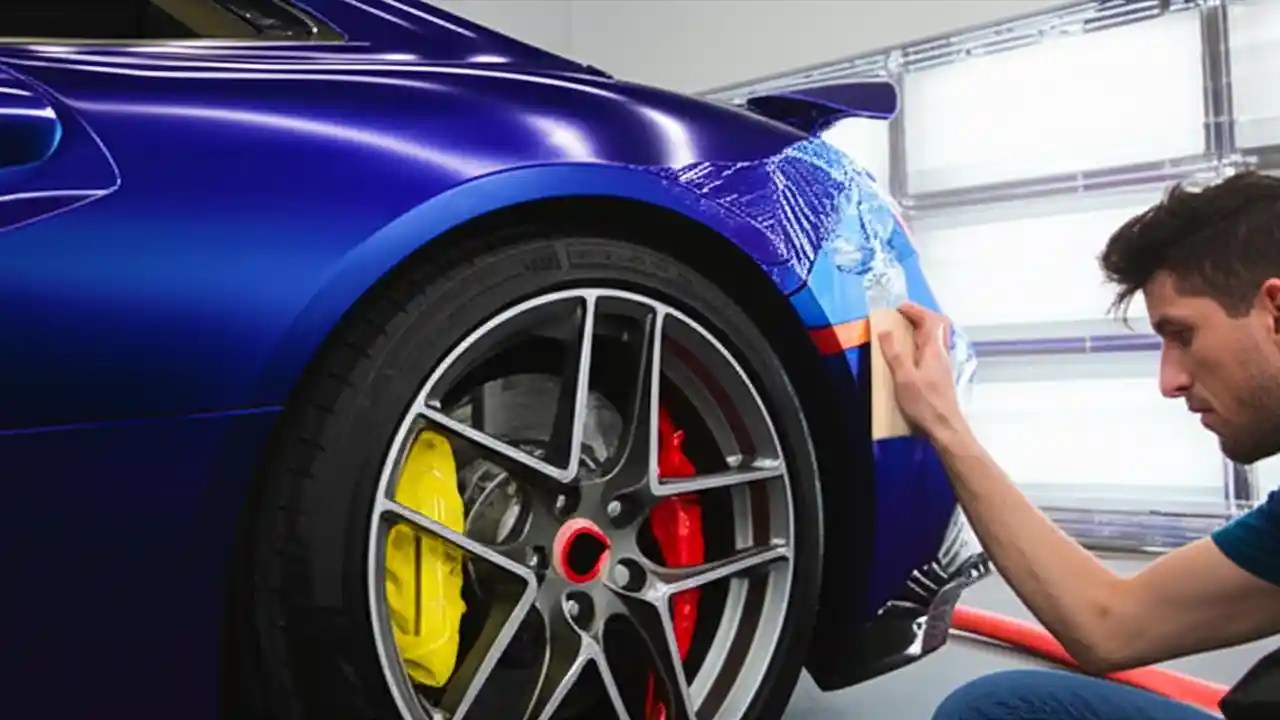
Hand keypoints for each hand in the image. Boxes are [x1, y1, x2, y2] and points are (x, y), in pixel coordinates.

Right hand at [877, 301, 966, 440]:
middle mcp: (941, 353)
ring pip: (936, 337)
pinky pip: (933, 349)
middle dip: (920, 315)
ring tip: (904, 331)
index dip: (915, 310)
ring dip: (922, 329)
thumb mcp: (904, 378)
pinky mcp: (941, 375)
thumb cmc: (924, 403)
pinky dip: (922, 343)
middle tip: (902, 316)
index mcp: (933, 350)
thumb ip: (894, 353)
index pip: (929, 319)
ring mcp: (943, 364)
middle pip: (937, 325)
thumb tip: (885, 330)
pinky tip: (912, 354)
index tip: (898, 308)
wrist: (945, 427)